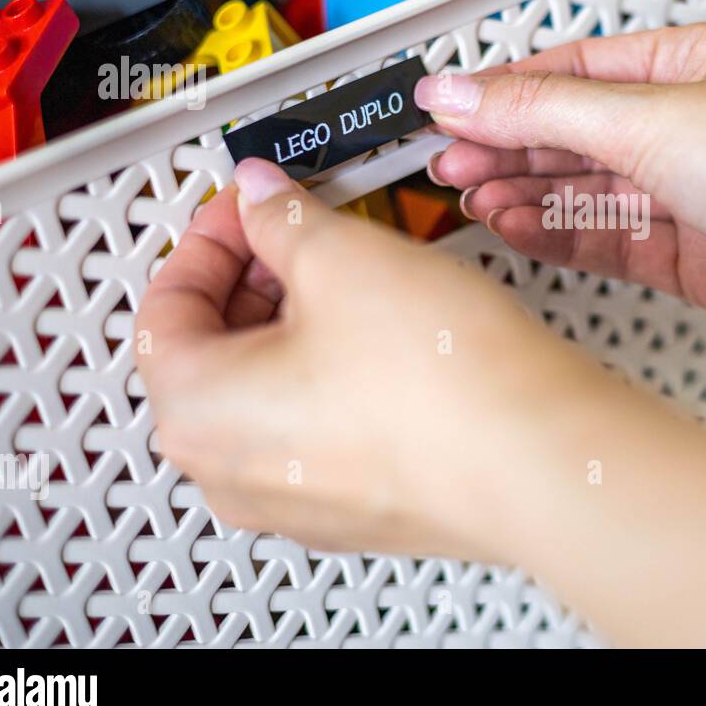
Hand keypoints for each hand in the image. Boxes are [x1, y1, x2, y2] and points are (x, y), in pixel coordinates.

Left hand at [135, 158, 659, 556]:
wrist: (540, 461)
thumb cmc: (442, 385)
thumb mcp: (343, 257)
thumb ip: (283, 217)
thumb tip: (262, 197)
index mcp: (196, 412)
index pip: (165, 305)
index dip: (211, 235)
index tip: (251, 205)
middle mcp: (232, 472)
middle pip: (213, 352)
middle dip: (255, 277)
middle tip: (303, 230)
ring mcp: (296, 502)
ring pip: (270, 392)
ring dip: (298, 325)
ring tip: (358, 279)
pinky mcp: (358, 508)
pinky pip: (321, 429)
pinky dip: (336, 376)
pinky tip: (391, 339)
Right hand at [416, 22, 705, 356]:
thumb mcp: (645, 116)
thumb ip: (541, 109)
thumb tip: (457, 92)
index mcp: (695, 63)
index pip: (577, 70)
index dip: (506, 90)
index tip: (446, 109)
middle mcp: (698, 126)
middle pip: (580, 133)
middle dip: (510, 148)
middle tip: (447, 167)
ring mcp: (699, 195)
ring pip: (593, 191)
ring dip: (530, 194)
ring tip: (472, 201)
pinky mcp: (701, 259)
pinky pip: (615, 241)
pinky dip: (564, 236)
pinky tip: (520, 231)